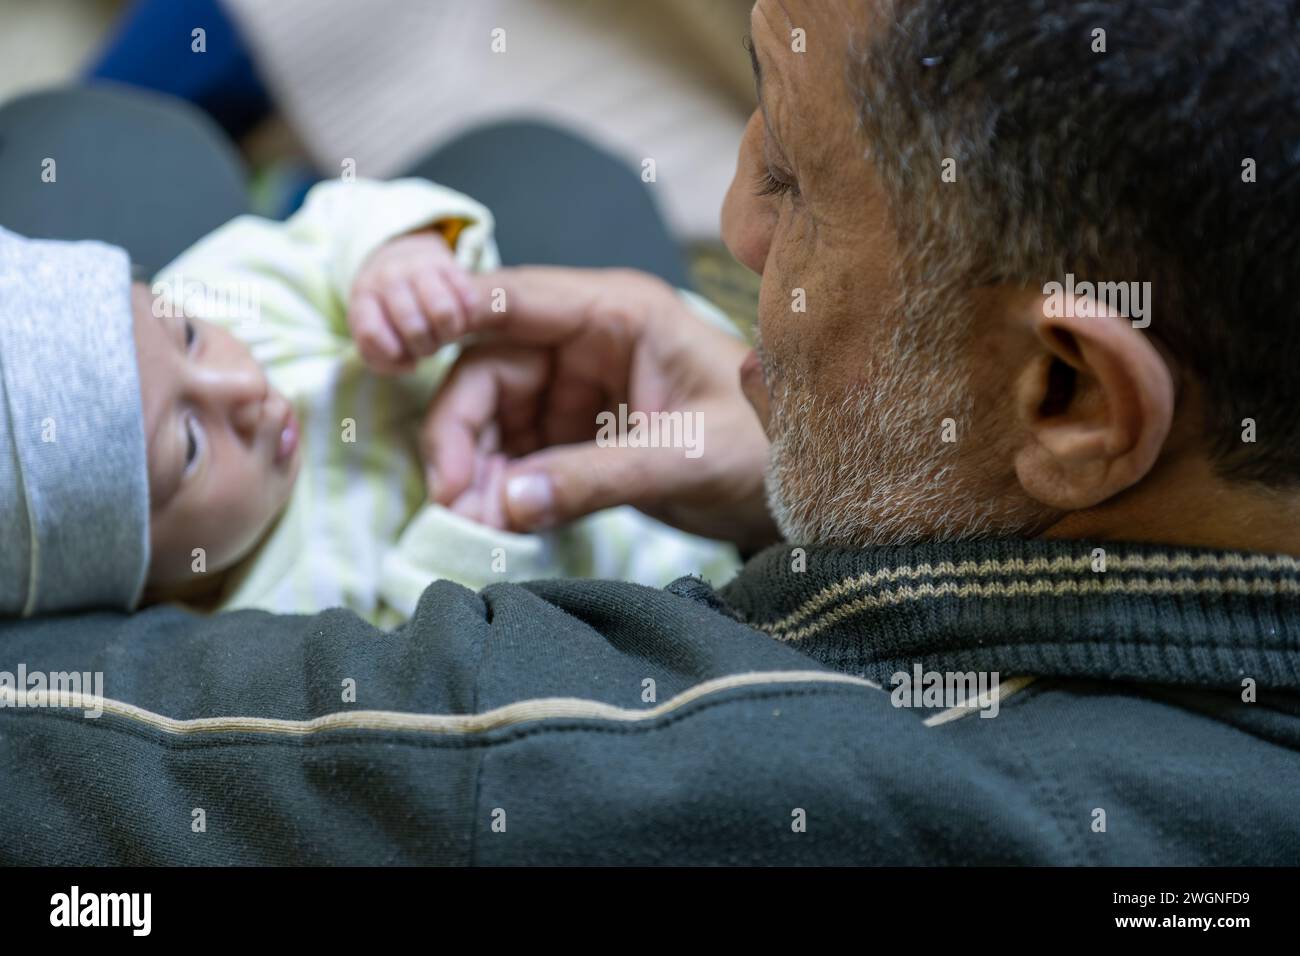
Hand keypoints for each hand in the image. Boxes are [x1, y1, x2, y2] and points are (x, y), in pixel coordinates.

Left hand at [348, 230, 478, 373]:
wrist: (400, 260)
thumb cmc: (388, 311)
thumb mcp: (373, 330)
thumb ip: (381, 358)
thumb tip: (410, 365)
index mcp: (363, 297)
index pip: (372, 333)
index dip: (390, 354)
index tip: (403, 356)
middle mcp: (388, 278)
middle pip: (413, 327)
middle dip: (426, 348)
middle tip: (428, 346)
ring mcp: (418, 267)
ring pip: (443, 312)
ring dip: (450, 333)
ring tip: (446, 334)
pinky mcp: (447, 264)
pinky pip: (466, 297)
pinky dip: (468, 316)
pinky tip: (461, 319)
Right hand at [420, 267, 779, 551]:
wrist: (796, 493)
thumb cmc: (761, 451)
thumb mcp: (686, 458)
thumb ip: (597, 477)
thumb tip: (505, 505)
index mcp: (619, 314)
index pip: (514, 300)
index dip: (448, 321)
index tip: (392, 352)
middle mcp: (588, 341)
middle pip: (488, 369)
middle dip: (461, 433)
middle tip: (454, 500)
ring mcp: (578, 388)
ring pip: (492, 416)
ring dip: (475, 468)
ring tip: (475, 523)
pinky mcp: (576, 433)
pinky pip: (516, 453)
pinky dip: (500, 488)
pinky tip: (497, 524)